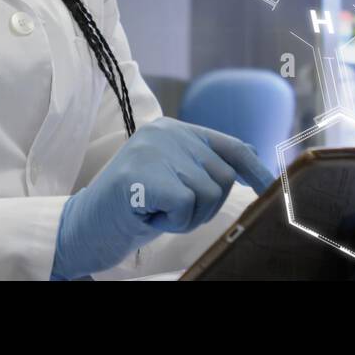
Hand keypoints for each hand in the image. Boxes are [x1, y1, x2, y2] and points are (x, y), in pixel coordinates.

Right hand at [51, 117, 274, 279]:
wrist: (84, 226)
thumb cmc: (132, 207)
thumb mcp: (172, 179)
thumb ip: (203, 166)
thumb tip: (251, 161)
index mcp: (172, 129)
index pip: (228, 146)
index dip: (254, 169)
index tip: (269, 187)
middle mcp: (164, 132)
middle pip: (222, 177)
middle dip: (206, 205)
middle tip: (171, 210)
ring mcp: (152, 150)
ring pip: (207, 193)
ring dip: (187, 216)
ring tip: (156, 210)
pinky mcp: (143, 174)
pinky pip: (186, 206)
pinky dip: (172, 221)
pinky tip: (148, 215)